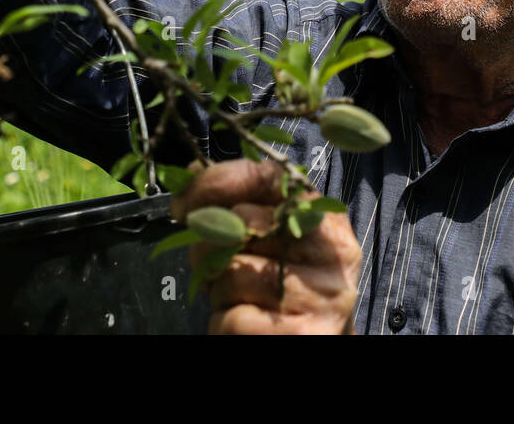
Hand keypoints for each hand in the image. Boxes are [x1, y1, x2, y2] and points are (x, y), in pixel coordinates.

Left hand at [170, 159, 361, 334]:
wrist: (310, 340)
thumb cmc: (283, 290)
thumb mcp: (271, 241)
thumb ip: (239, 204)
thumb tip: (191, 172)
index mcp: (324, 219)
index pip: (266, 176)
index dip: (216, 182)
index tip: (182, 204)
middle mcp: (330, 251)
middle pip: (241, 223)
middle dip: (210, 247)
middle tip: (220, 268)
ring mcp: (320, 295)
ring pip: (232, 273)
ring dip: (219, 291)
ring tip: (243, 300)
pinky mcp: (299, 333)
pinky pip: (232, 317)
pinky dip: (224, 323)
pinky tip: (247, 323)